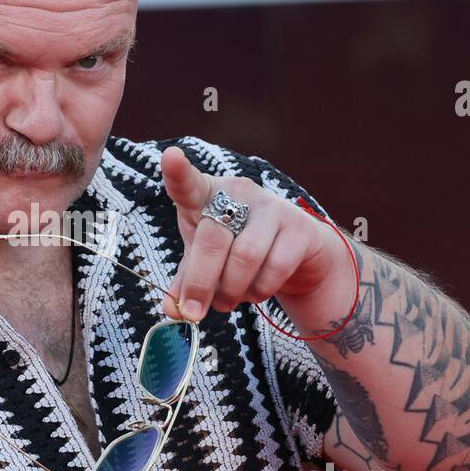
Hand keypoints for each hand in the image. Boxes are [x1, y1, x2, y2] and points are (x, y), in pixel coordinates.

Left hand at [159, 146, 344, 322]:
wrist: (297, 256)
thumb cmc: (239, 250)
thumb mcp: (207, 263)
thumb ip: (186, 283)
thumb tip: (172, 309)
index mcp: (208, 196)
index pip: (189, 184)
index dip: (178, 173)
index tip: (170, 158)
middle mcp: (240, 194)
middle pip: (213, 240)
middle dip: (200, 284)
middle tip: (194, 312)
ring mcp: (271, 208)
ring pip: (244, 258)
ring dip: (231, 291)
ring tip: (227, 301)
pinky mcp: (299, 228)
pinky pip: (273, 270)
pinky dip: (259, 291)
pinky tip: (255, 292)